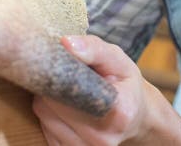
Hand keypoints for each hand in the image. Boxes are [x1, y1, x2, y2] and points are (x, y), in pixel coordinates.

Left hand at [32, 35, 180, 145]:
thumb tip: (65, 43)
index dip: (57, 74)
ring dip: (48, 99)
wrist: (136, 116)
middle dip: (51, 85)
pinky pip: (45, 129)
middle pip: (50, 105)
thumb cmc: (126, 85)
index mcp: (118, 112)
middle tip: (63, 73)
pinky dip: (50, 115)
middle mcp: (102, 138)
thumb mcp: (118, 60)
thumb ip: (94, 49)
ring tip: (69, 90)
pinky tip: (66, 107)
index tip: (58, 61)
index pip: (68, 92)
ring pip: (43, 116)